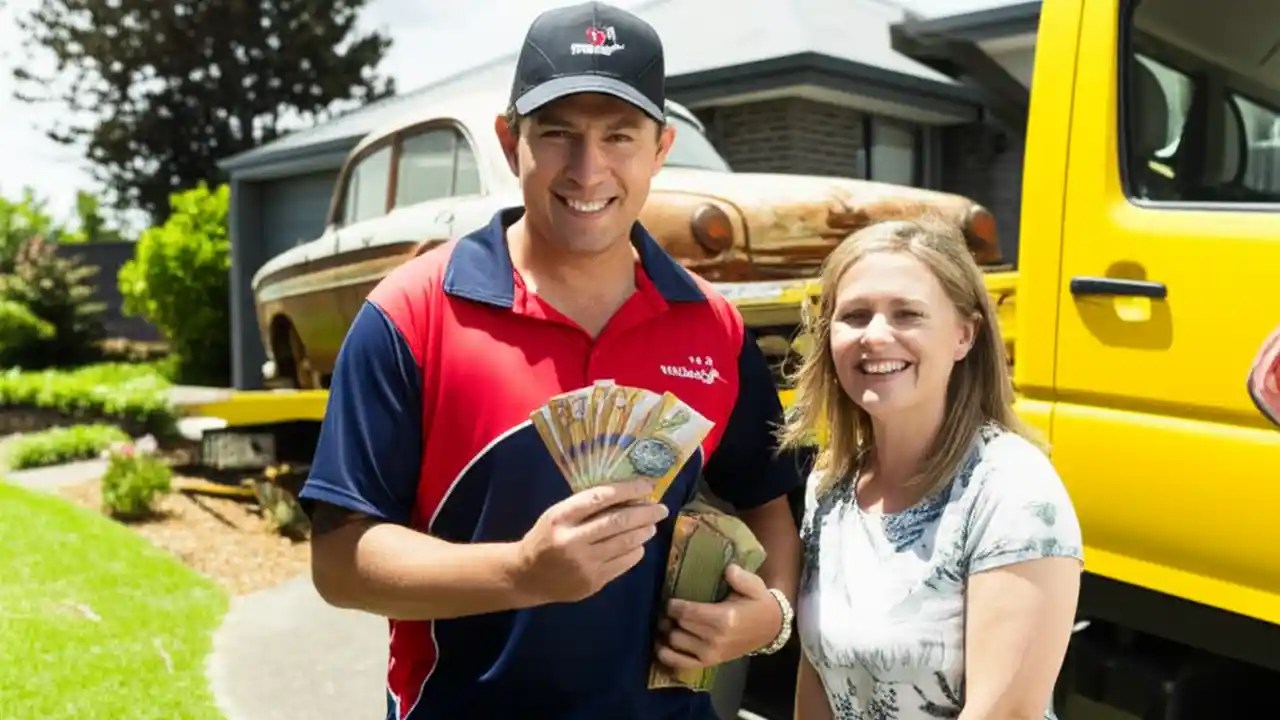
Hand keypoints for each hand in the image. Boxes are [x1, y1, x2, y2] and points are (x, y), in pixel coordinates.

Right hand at [514, 478, 668, 603]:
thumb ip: (586, 506)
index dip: (628, 489)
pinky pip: (623, 563)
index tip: (647, 486)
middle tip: (661, 508)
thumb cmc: (546, 537)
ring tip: (652, 525)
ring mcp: (584, 564)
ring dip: (644, 531)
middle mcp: (572, 540)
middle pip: (618, 521)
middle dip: (645, 512)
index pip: (601, 497)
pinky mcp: (593, 582)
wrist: (527, 576)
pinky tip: (638, 544)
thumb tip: (629, 496)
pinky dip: (636, 551)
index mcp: (561, 517)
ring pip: (625, 543)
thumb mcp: (557, 515)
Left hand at [654, 563, 782, 670]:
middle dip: (669, 616)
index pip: (687, 611)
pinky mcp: (710, 663)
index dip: (673, 605)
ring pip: (675, 642)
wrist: (770, 630)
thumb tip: (728, 569)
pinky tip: (660, 646)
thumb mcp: (754, 586)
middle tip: (666, 609)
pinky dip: (667, 656)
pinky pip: (681, 663)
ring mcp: (711, 654)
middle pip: (679, 625)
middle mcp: (715, 638)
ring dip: (667, 632)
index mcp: (724, 618)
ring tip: (666, 623)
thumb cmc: (759, 605)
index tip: (670, 599)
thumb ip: (740, 577)